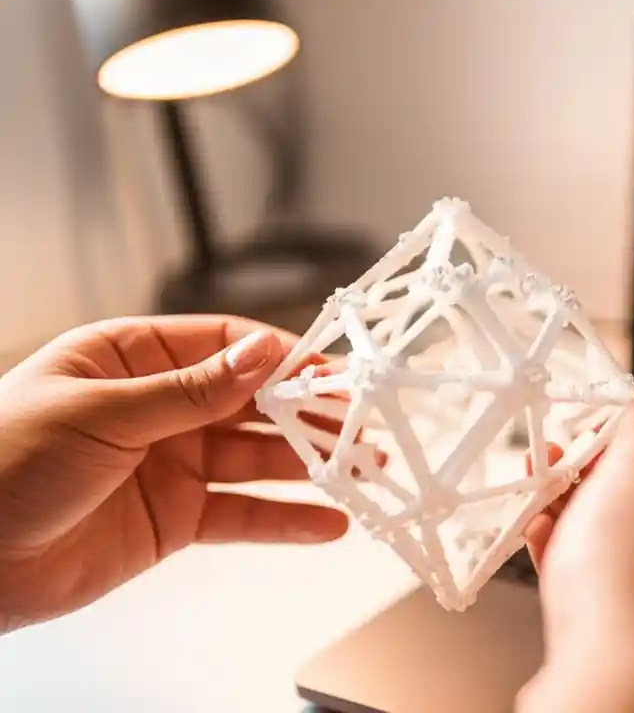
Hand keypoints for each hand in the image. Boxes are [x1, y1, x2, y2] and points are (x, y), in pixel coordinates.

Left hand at [0, 315, 347, 633]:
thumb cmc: (0, 463)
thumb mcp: (100, 411)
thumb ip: (191, 390)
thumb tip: (263, 354)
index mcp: (131, 357)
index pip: (225, 344)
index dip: (282, 356)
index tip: (330, 371)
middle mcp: (158, 406)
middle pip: (252, 401)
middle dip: (310, 411)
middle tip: (363, 422)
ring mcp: (170, 463)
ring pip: (257, 457)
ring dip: (311, 463)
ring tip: (365, 468)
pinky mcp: (174, 519)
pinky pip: (241, 514)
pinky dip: (285, 519)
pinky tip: (327, 521)